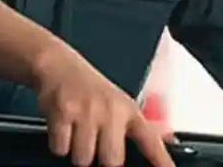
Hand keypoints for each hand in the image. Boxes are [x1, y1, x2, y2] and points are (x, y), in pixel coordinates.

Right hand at [32, 44, 174, 166]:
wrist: (59, 65)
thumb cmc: (89, 88)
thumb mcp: (118, 103)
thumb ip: (135, 126)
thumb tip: (163, 141)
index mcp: (128, 110)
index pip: (150, 140)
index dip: (161, 160)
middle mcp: (111, 110)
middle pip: (112, 160)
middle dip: (102, 160)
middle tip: (97, 145)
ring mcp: (87, 111)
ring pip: (83, 159)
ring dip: (77, 153)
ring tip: (77, 133)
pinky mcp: (63, 112)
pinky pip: (61, 149)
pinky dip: (59, 144)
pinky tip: (64, 127)